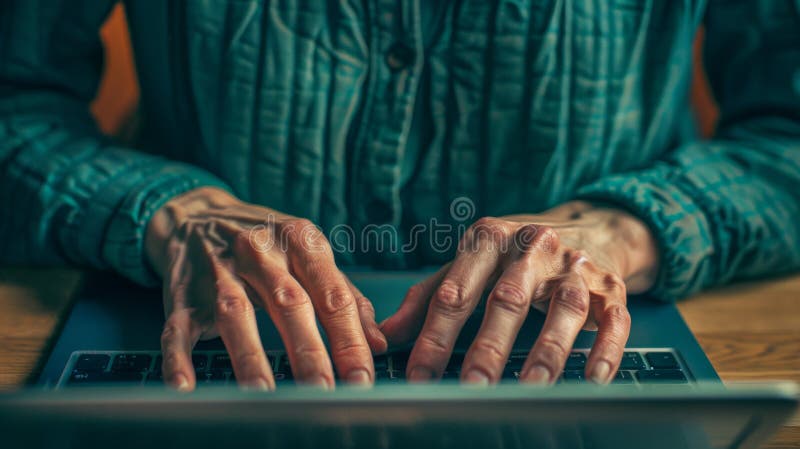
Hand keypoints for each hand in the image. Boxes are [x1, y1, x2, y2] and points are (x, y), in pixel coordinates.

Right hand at [145, 187, 386, 390]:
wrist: (198, 214)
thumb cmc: (267, 242)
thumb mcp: (309, 253)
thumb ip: (345, 295)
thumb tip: (379, 344)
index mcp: (301, 240)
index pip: (332, 294)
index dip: (349, 337)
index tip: (361, 376)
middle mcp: (260, 252)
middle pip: (288, 304)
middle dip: (309, 352)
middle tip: (325, 392)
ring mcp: (218, 270)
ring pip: (235, 314)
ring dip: (251, 357)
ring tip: (266, 396)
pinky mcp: (181, 292)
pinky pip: (177, 325)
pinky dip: (178, 358)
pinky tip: (185, 386)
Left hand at [380, 201, 658, 384]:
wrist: (591, 224)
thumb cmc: (516, 252)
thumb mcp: (471, 261)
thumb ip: (429, 295)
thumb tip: (387, 333)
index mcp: (489, 240)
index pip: (455, 291)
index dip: (435, 336)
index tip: (420, 375)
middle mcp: (532, 248)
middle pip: (508, 300)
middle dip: (488, 348)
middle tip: (472, 387)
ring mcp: (574, 267)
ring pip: (562, 309)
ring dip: (546, 352)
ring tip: (530, 390)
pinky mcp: (610, 286)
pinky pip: (612, 319)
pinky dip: (604, 349)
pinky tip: (592, 378)